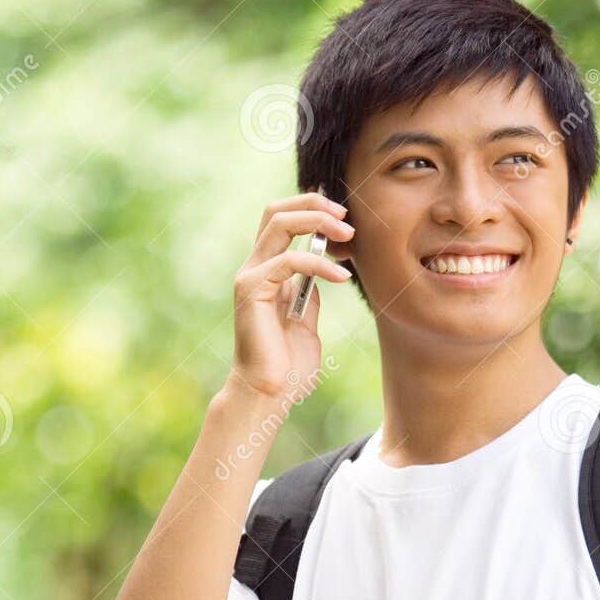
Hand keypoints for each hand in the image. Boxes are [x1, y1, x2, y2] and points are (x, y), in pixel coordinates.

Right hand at [228, 190, 353, 408]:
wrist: (268, 394)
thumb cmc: (286, 365)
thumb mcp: (306, 321)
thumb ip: (309, 293)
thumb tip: (323, 272)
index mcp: (266, 271)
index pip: (282, 220)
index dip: (311, 210)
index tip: (344, 218)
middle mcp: (254, 267)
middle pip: (277, 211)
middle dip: (314, 205)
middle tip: (347, 216)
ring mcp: (250, 276)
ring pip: (279, 223)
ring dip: (318, 222)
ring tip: (349, 234)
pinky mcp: (251, 290)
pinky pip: (288, 261)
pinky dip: (318, 264)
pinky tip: (342, 277)